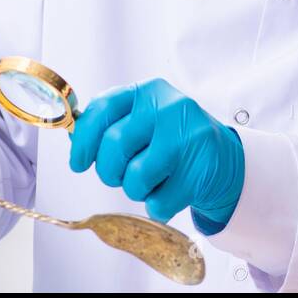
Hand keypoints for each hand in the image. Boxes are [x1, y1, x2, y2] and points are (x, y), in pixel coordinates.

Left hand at [68, 78, 244, 233]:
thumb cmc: (174, 139)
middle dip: (109, 171)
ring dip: (136, 190)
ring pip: (135, 178)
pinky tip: (173, 190)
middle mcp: (170, 107)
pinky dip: (159, 206)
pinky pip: (158, 203)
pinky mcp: (200, 170)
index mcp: (150, 91)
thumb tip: (74, 140)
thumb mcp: (144, 120)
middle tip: (120, 176)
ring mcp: (188, 138)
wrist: (223, 159)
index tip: (79, 162)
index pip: (103, 108)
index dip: (83, 140)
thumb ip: (111, 124)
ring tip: (153, 180)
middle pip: (114, 146)